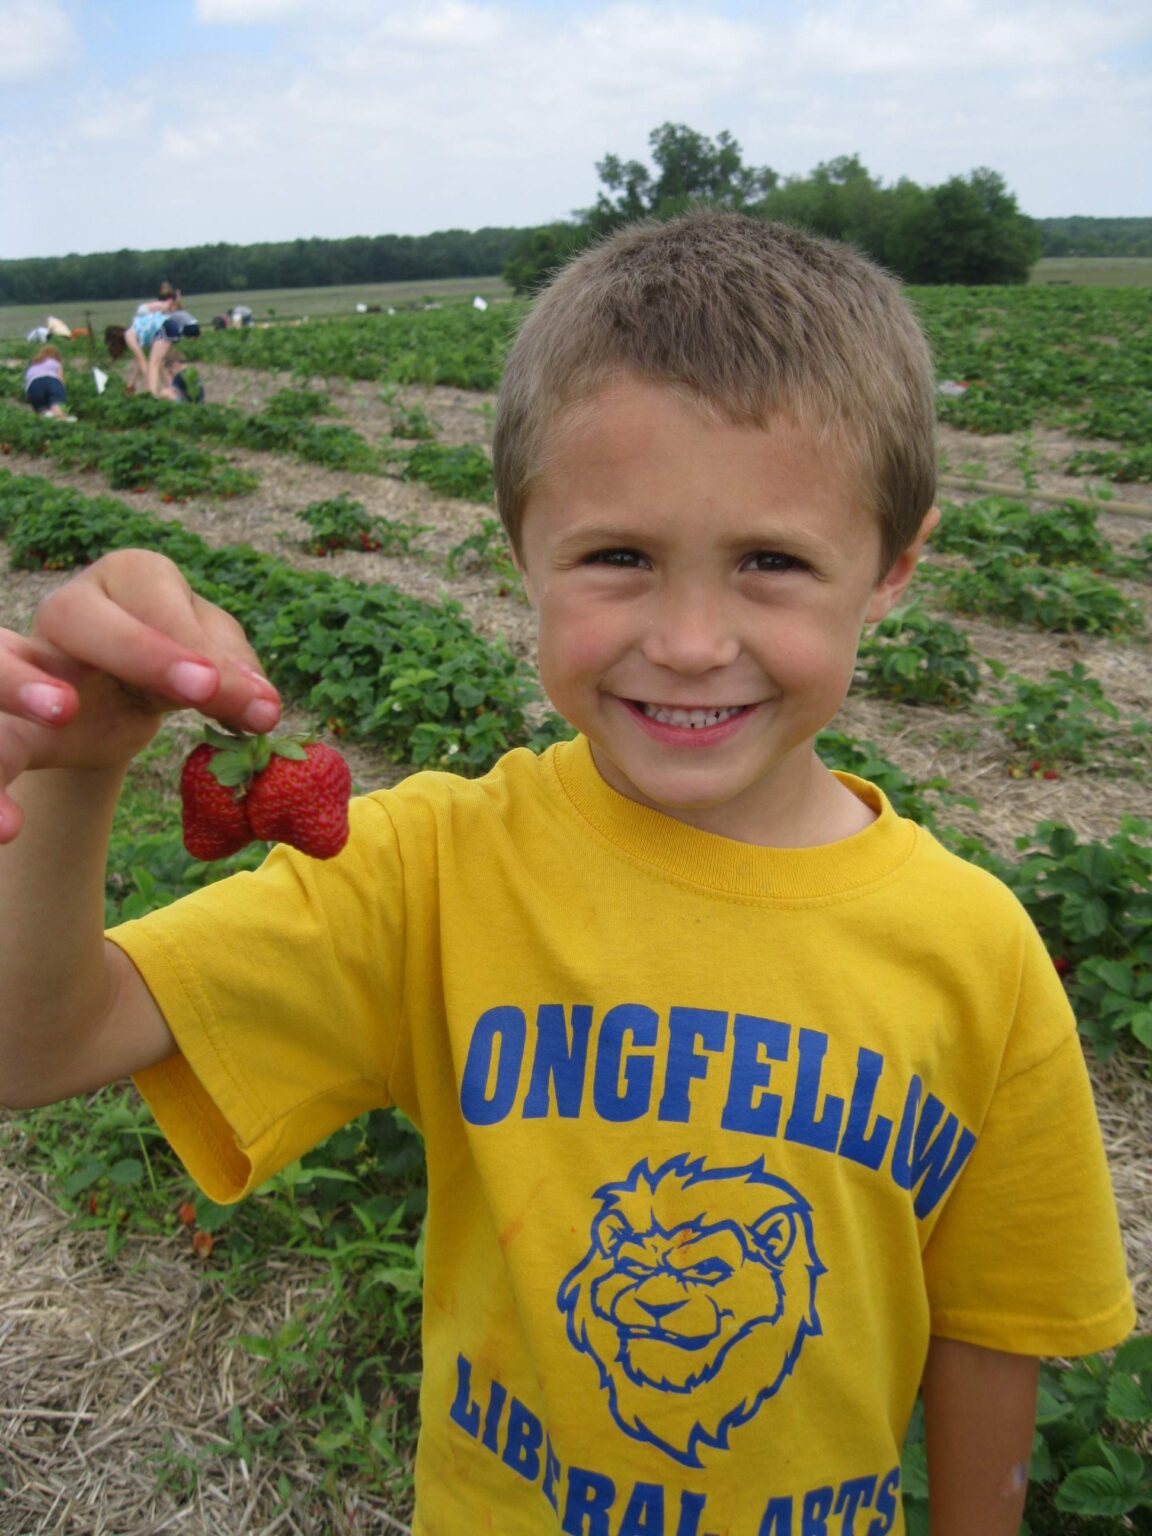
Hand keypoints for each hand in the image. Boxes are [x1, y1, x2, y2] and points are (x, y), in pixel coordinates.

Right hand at [0, 549, 280, 840]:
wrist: (105, 703)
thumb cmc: (167, 667)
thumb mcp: (206, 662)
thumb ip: (233, 675)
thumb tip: (264, 707)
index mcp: (129, 579)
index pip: (154, 596)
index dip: (185, 638)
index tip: (215, 685)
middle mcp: (68, 608)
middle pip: (79, 616)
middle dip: (136, 649)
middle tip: (195, 689)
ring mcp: (25, 659)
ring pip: (0, 659)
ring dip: (22, 683)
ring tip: (63, 711)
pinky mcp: (1, 719)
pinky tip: (9, 826)